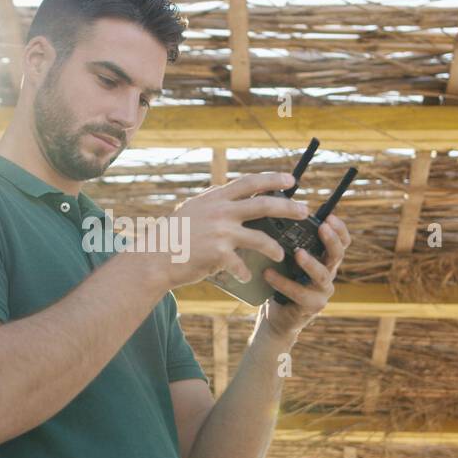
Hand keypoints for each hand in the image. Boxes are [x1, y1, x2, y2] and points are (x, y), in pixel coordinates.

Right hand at [152, 172, 310, 289]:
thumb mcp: (192, 210)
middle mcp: (220, 211)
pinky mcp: (218, 254)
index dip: (272, 179)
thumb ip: (214, 204)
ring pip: (260, 238)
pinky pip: (241, 265)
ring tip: (281, 255)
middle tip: (304, 211)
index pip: (249, 182)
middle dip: (288, 207)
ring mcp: (220, 232)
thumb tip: (233, 199)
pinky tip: (245, 277)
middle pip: (263, 205)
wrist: (153, 257)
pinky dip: (244, 273)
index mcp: (215, 198)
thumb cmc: (172, 236)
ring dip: (274, 248)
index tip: (291, 179)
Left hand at [259, 214, 350, 338]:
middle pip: (337, 255)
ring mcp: (322, 291)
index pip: (342, 242)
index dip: (340, 229)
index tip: (329, 217)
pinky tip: (269, 274)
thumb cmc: (282, 281)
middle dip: (331, 240)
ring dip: (311, 262)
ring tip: (298, 253)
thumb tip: (273, 210)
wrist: (278, 316)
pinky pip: (300, 293)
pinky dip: (283, 283)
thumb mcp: (287, 259)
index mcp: (325, 259)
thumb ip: (288, 242)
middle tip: (322, 227)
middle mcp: (328, 273)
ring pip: (322, 275)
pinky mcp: (312, 306)